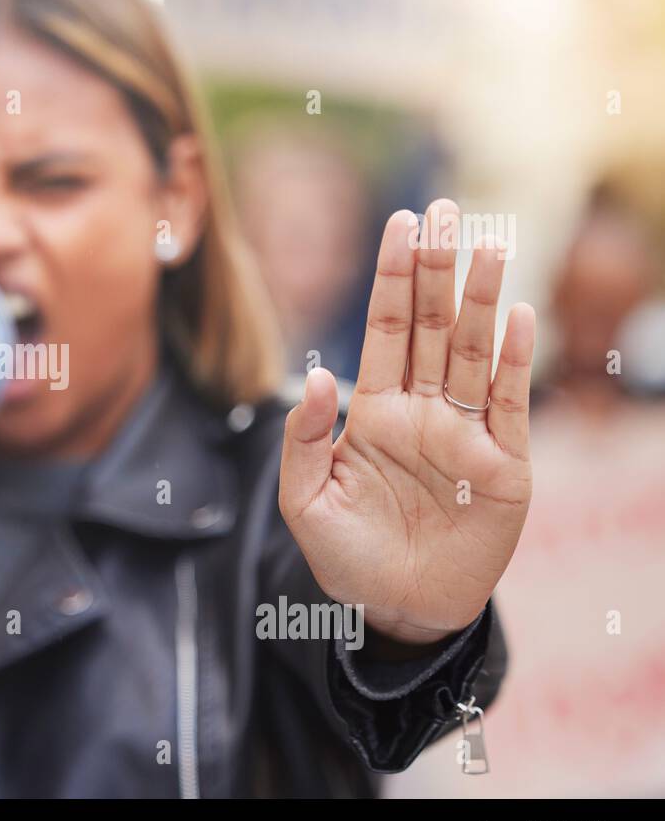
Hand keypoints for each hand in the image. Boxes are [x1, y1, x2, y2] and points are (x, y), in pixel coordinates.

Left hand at [279, 200, 534, 645]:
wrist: (399, 612)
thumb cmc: (348, 557)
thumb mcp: (306, 501)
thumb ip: (305, 439)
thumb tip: (319, 375)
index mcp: (375, 411)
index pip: (387, 329)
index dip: (393, 276)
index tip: (401, 222)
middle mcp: (423, 411)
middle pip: (432, 326)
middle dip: (438, 268)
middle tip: (445, 208)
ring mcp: (465, 435)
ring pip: (473, 353)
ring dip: (481, 299)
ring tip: (489, 243)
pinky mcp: (504, 467)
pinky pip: (508, 405)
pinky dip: (512, 361)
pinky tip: (515, 315)